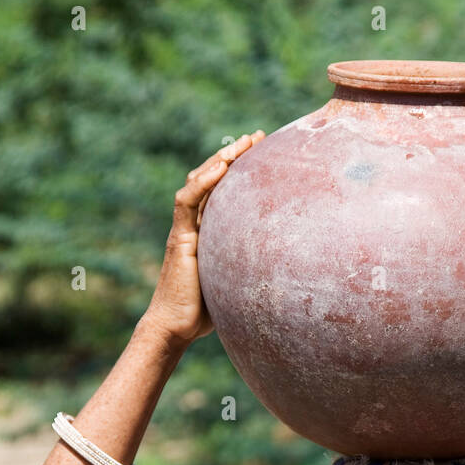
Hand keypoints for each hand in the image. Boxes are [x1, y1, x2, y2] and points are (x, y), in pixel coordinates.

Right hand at [143, 131, 264, 346]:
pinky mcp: (178, 239)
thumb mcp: (235, 282)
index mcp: (207, 231)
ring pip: (198, 183)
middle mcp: (194, 225)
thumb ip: (251, 268)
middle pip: (211, 179)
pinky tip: (220, 167)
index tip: (263, 152)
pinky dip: (202, 182)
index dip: (240, 170)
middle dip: (233, 155)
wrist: (176, 327)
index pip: (222, 190)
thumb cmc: (205, 312)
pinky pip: (186, 203)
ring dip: (220, 160)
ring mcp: (184, 230)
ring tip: (242, 143)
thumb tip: (289, 270)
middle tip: (257, 137)